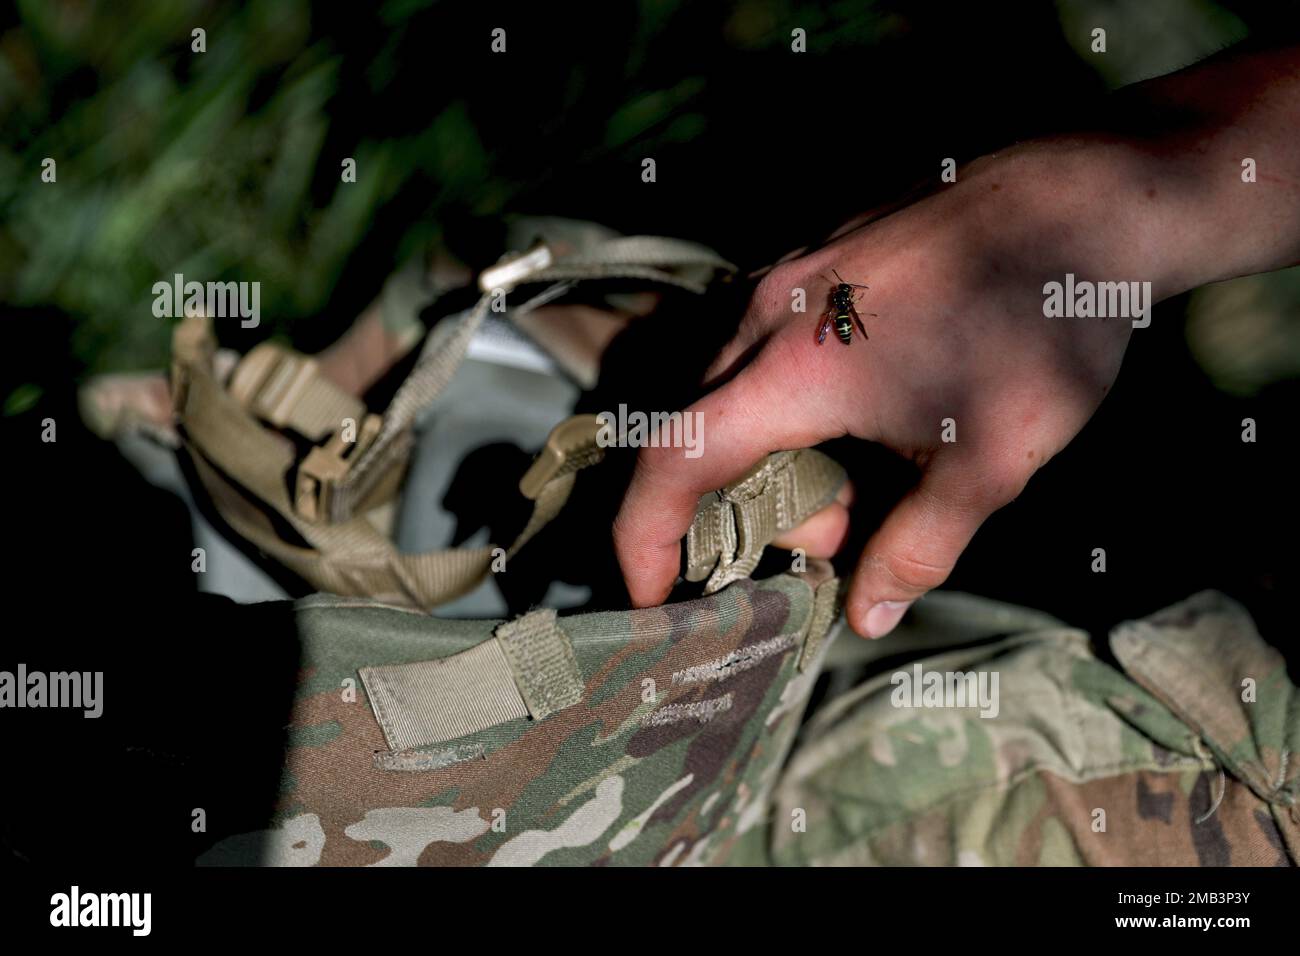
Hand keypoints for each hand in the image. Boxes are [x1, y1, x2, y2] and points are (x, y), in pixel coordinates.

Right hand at [614, 143, 1146, 636]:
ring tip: (870, 466)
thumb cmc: (1040, 330)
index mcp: (792, 368)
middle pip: (705, 431)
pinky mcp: (821, 251)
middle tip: (847, 528)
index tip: (650, 596)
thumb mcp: (991, 464)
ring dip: (780, 449)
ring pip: (738, 386)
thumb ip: (917, 550)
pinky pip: (768, 343)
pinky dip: (793, 398)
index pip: (673, 460)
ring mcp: (792, 270)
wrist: (1090, 196)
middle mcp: (767, 311)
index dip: (644, 538)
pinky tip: (875, 402)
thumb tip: (867, 616)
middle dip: (754, 502)